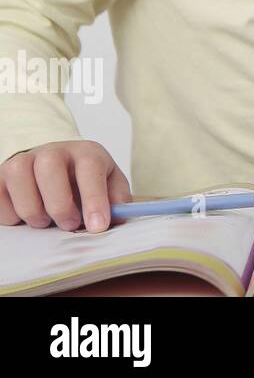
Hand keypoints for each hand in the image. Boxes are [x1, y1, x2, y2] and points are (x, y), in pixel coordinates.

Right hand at [0, 140, 131, 231]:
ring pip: (19, 179)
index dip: (95, 199)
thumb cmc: (84, 180)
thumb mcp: (109, 184)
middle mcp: (53, 151)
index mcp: (85, 152)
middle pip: (49, 168)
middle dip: (59, 205)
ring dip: (33, 210)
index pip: (90, 167)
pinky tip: (25, 217)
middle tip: (69, 224)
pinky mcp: (0, 176)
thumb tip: (118, 218)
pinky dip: (11, 214)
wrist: (55, 166)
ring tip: (46, 221)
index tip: (98, 226)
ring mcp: (24, 160)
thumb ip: (117, 200)